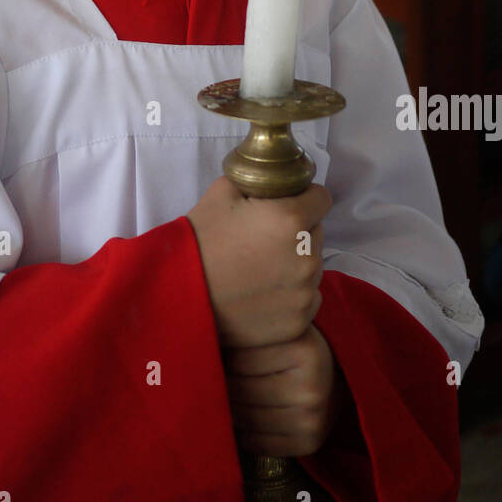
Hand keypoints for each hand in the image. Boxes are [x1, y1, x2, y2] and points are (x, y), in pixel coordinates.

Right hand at [186, 176, 330, 347]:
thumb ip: (257, 181)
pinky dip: (291, 294)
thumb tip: (272, 181)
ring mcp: (305, 292)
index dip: (303, 198)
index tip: (284, 206)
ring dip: (295, 263)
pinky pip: (306, 297)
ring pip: (312, 267)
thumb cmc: (200, 240)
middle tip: (264, 240)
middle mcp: (307, 256)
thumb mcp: (222, 192)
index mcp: (291, 219)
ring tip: (260, 269)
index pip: (321, 198)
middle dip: (298, 232)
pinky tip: (262, 294)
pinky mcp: (299, 321)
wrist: (180, 295)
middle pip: (316, 233)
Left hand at [223, 324, 346, 456]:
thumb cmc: (294, 347)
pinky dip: (246, 435)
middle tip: (223, 378)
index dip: (226, 357)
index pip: (238, 360)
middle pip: (241, 391)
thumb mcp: (279, 329)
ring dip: (232, 410)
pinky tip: (249, 421)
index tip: (226, 353)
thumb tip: (203, 342)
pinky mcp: (310, 442)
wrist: (335, 377)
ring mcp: (313, 418)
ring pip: (246, 418)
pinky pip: (259, 444)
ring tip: (234, 397)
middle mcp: (311, 387)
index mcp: (304, 349)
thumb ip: (248, 331)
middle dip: (226, 385)